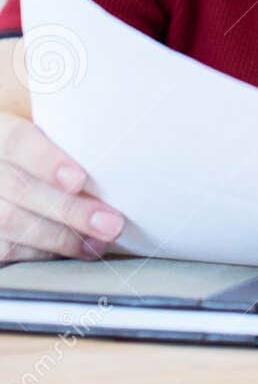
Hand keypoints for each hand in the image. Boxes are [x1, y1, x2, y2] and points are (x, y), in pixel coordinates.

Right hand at [0, 110, 122, 262]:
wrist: (14, 168)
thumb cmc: (44, 147)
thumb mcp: (51, 131)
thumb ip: (72, 138)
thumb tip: (121, 150)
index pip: (16, 141)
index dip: (47, 160)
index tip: (79, 179)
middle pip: (19, 188)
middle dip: (69, 210)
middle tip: (111, 223)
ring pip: (11, 223)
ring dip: (62, 238)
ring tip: (100, 242)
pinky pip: (7, 249)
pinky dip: (45, 252)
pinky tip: (75, 250)